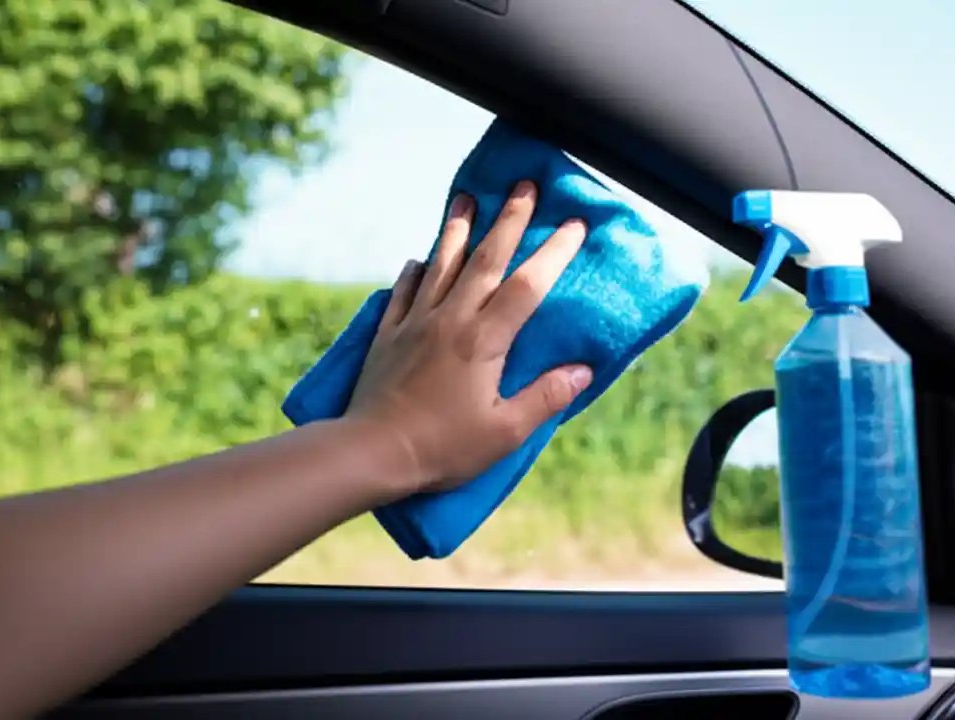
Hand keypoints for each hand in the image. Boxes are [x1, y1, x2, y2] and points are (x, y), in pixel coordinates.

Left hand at [345, 180, 591, 495]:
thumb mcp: (505, 432)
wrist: (371, 452)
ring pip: (440, 265)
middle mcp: (450, 320)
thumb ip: (546, 397)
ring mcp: (414, 323)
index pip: (527, 286)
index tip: (575, 224)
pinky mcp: (387, 336)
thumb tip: (583, 370)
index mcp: (484, 341)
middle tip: (524, 185)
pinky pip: (402, 292)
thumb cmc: (443, 449)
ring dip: (456, 229)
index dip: (554, 252)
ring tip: (466, 198)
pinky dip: (413, 271)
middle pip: (484, 259)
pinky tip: (418, 260)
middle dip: (509, 219)